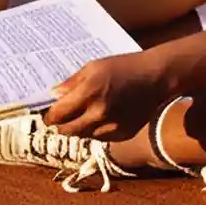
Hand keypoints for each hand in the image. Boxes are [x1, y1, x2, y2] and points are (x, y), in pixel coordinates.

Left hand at [42, 51, 169, 140]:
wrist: (157, 77)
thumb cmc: (124, 67)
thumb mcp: (94, 67)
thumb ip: (72, 83)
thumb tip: (53, 95)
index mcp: (89, 93)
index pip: (58, 114)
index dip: (50, 116)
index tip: (48, 113)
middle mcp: (99, 113)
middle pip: (67, 130)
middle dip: (61, 125)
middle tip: (61, 117)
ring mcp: (111, 127)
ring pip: (83, 135)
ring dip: (78, 127)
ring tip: (83, 113)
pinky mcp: (122, 134)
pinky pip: (99, 137)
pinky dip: (95, 130)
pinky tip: (101, 116)